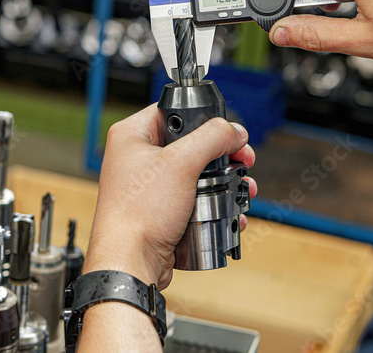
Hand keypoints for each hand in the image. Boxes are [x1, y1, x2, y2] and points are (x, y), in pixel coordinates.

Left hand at [85, 105, 257, 288]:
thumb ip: (212, 138)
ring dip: (223, 180)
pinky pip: (193, 197)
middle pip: (190, 143)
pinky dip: (213, 201)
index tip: (226, 130)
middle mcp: (138, 158)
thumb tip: (233, 130)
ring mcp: (149, 185)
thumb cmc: (137, 215)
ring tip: (242, 187)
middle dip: (222, 155)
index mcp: (132, 136)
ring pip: (196, 173)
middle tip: (241, 159)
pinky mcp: (160, 209)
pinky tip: (230, 209)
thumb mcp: (181, 163)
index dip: (203, 117)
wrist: (130, 262)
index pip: (173, 111)